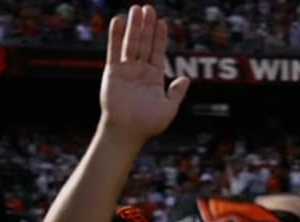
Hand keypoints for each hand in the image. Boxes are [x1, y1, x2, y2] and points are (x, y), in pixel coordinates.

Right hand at [99, 5, 189, 143]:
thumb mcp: (169, 108)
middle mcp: (140, 71)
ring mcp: (126, 70)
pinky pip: (114, 50)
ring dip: (134, 27)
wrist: (128, 132)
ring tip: (136, 9)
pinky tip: (118, 21)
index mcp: (154, 77)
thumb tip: (186, 79)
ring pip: (131, 43)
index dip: (159, 37)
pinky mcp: (113, 72)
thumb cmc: (148, 124)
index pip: (157, 52)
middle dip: (147, 26)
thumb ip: (176, 92)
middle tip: (149, 8)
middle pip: (144, 43)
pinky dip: (116, 36)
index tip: (162, 22)